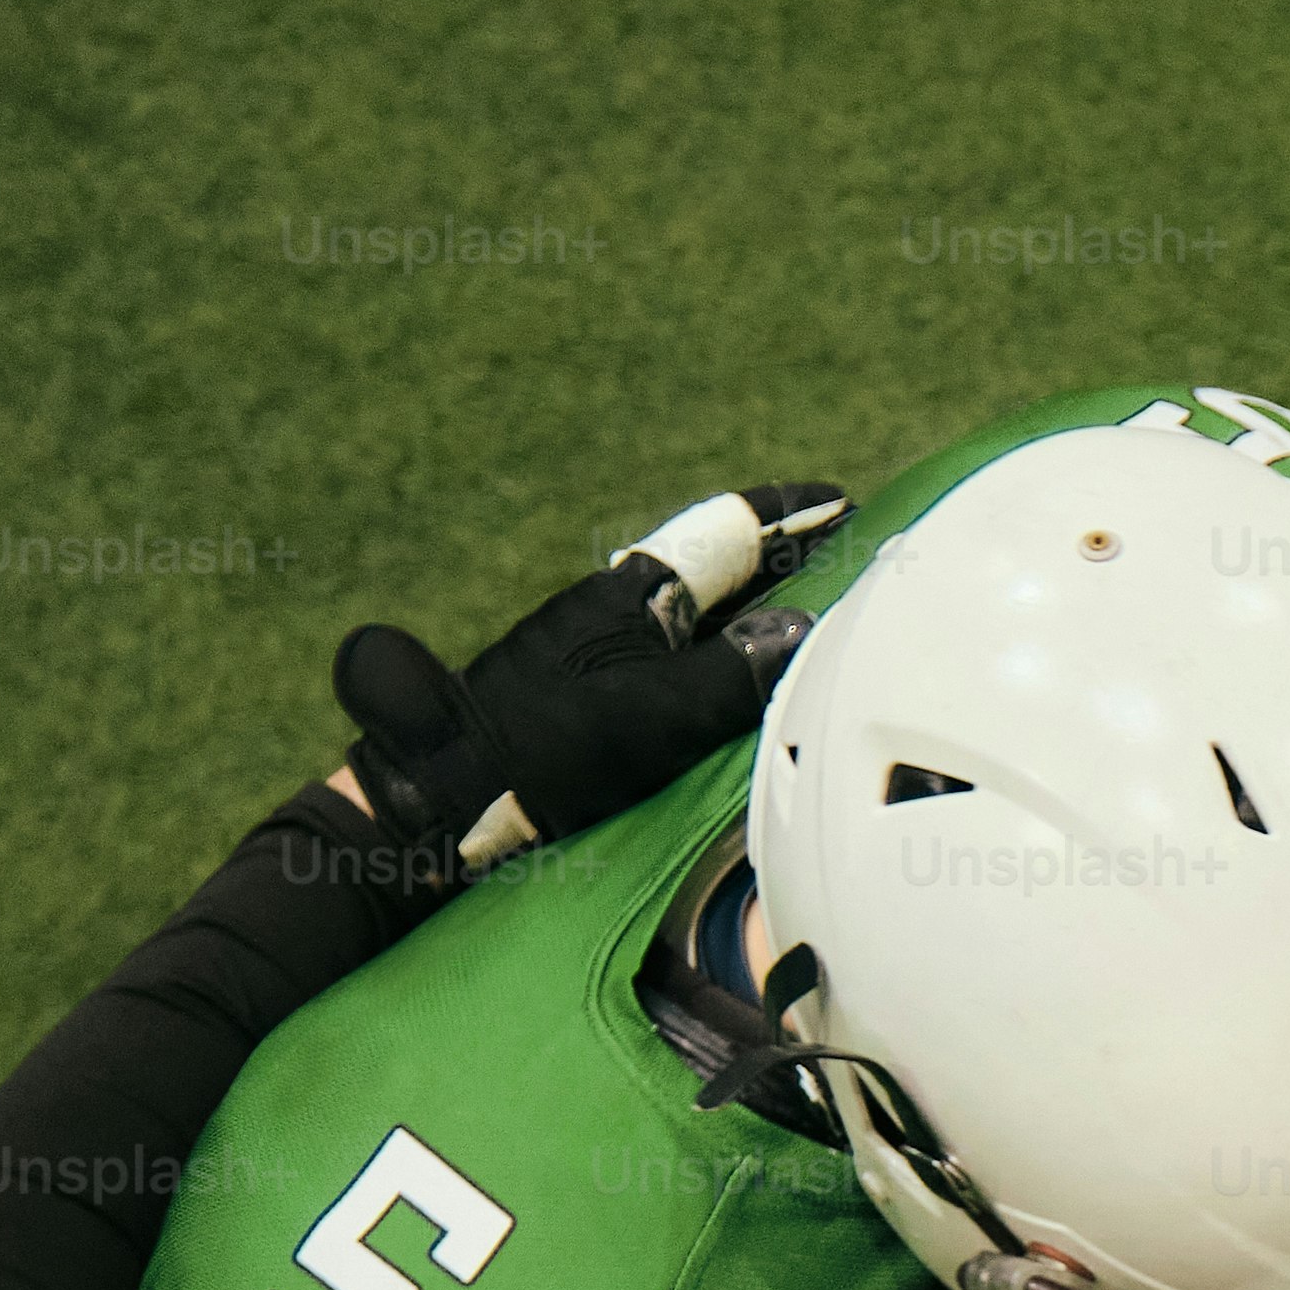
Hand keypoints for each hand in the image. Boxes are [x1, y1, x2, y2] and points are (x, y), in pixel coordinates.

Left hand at [336, 480, 852, 881]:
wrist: (449, 785)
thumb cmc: (550, 746)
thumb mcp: (656, 715)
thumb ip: (734, 673)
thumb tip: (802, 629)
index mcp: (638, 594)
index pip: (727, 531)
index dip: (787, 516)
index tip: (840, 504)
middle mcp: (621, 608)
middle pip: (717, 567)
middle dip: (779, 558)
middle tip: (840, 557)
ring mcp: (604, 646)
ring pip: (698, 611)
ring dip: (753, 606)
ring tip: (807, 613)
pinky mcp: (594, 688)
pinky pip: (680, 653)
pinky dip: (723, 652)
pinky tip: (739, 677)